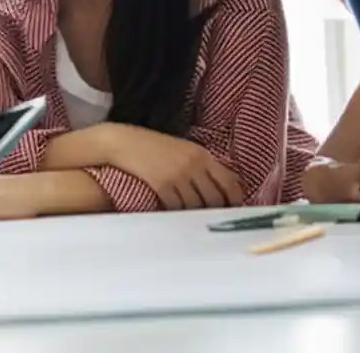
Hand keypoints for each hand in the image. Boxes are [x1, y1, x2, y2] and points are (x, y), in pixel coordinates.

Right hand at [95, 123, 243, 209]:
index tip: (233, 209)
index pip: (229, 182)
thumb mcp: (183, 149)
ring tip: (190, 214)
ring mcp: (178, 175)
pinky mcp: (163, 185)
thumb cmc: (154, 146)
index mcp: (202, 155)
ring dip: (193, 213)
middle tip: (211, 217)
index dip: (234, 200)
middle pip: (214, 198)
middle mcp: (194, 164)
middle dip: (214, 210)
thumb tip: (225, 186)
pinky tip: (172, 208)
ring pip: (196, 205)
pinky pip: (177, 207)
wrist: (124, 142)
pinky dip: (176, 211)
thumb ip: (203, 165)